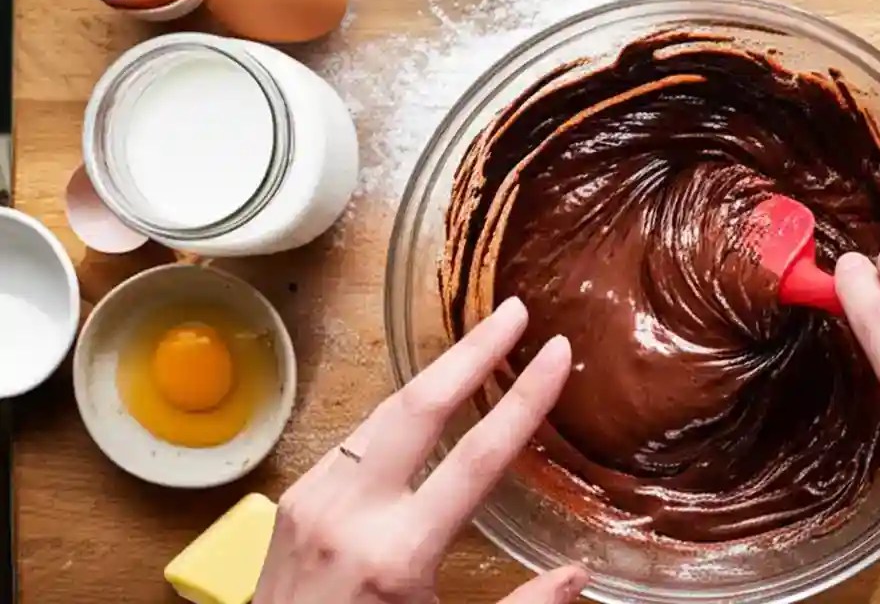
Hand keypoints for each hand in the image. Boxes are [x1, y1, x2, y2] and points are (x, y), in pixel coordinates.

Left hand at [255, 298, 586, 603]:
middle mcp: (351, 516)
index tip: (557, 352)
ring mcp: (314, 501)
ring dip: (433, 375)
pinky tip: (424, 405)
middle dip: (471, 351)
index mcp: (398, 556)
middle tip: (511, 311)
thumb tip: (579, 574)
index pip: (477, 458)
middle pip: (418, 405)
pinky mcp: (294, 500)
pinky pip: (355, 441)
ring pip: (382, 413)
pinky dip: (396, 415)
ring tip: (478, 345)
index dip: (525, 399)